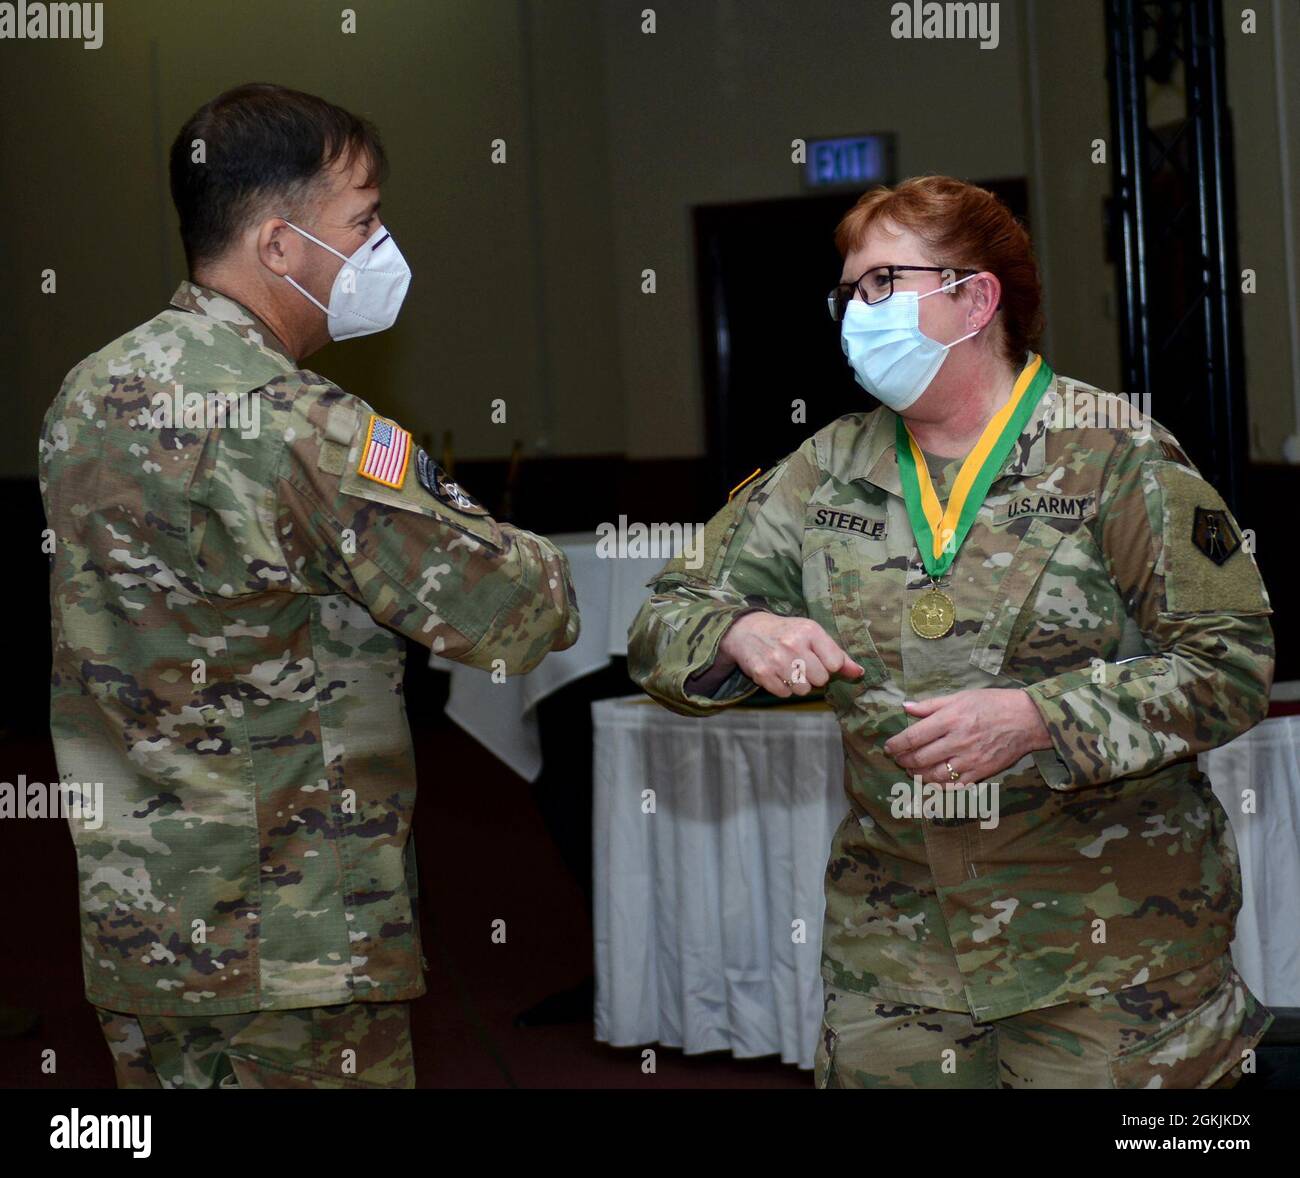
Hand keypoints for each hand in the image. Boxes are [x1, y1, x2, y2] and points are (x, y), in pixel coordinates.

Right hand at [718, 612, 864, 697]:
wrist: (747, 630)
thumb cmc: (787, 633)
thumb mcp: (813, 635)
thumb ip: (838, 655)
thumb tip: (859, 673)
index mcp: (810, 630)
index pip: (835, 663)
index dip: (829, 665)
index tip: (818, 658)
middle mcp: (793, 644)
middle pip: (821, 679)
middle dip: (814, 675)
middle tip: (802, 664)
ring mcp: (776, 660)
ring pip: (804, 690)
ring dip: (799, 684)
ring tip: (789, 668)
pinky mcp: (762, 673)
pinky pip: (785, 694)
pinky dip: (783, 687)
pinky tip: (777, 673)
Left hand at [882, 688, 1051, 785]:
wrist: (1026, 720)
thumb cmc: (992, 703)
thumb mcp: (961, 696)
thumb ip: (931, 704)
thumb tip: (905, 706)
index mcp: (950, 719)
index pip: (913, 737)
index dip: (896, 745)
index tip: (889, 747)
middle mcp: (957, 741)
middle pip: (920, 758)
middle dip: (904, 761)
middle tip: (898, 760)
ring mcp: (969, 759)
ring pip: (934, 775)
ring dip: (917, 776)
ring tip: (912, 771)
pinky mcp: (980, 773)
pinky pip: (953, 785)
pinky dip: (938, 786)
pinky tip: (932, 781)